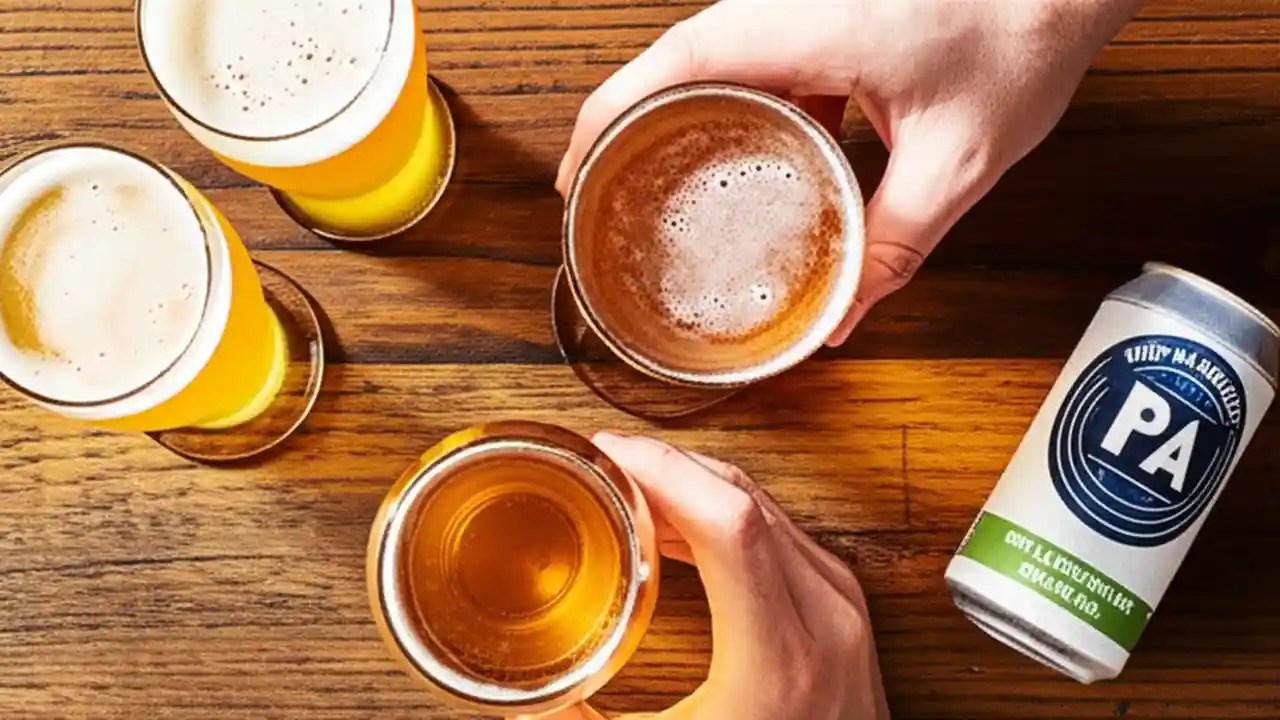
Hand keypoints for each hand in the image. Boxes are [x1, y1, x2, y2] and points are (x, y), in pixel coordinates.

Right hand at [516, 433, 888, 719]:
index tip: (605, 455)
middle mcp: (824, 613)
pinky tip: (671, 516)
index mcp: (783, 659)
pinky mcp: (840, 595)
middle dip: (662, 464)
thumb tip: (518, 708)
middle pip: (739, 496)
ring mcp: (839, 597)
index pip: (730, 523)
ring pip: (758, 499)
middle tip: (597, 461)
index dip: (663, 471)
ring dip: (688, 478)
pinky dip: (717, 504)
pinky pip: (773, 521)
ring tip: (623, 480)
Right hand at [556, 0, 1142, 343]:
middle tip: (592, 192)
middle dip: (618, 123)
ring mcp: (804, 8)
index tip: (575, 171)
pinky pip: (750, 61)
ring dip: (665, 114)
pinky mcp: (824, 18)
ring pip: (707, 58)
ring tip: (640, 181)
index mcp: (810, 26)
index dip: (610, 115)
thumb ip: (895, 244)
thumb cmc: (1021, 35)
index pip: (678, 62)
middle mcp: (792, 6)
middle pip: (672, 60)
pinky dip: (722, 107)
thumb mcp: (958, 161)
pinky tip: (728, 157)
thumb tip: (841, 315)